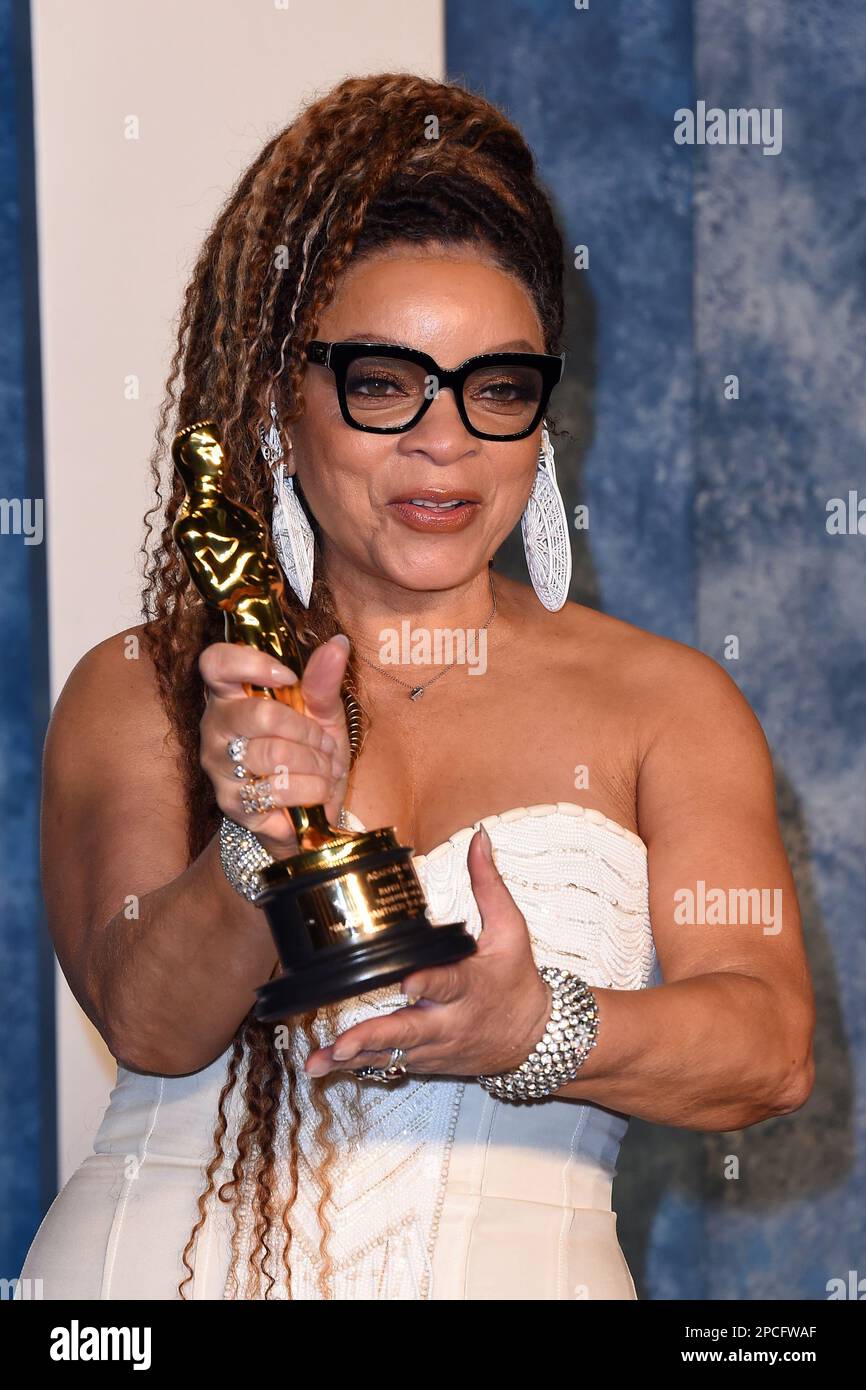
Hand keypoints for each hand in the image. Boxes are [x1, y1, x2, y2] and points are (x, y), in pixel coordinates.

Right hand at [198, 636, 351, 857]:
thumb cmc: (311, 752)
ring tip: (325, 771)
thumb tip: (338, 643)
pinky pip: (278, 790)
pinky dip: (310, 791)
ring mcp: (219, 766)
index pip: (216, 663)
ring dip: (314, 764)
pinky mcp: (230, 802)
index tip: (290, 678)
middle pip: (259, 714)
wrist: (312, 809)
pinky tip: (315, 792)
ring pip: (273, 754)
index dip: (250, 663)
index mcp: (232, 694)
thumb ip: (324, 681)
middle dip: (307, 732)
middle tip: (325, 745)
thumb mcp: (324, 713)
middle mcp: (217, 727)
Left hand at [304, 825, 551, 1078]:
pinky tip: (326, 1067)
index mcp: (471, 985)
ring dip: (354, 1058)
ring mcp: (437, 1046)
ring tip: (317, 1062)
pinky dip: (361, 1064)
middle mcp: (451, 1020)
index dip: (425, 982)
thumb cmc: (517, 979)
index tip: (404, 981)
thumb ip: (488, 884)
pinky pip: (391, 1063)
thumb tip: (478, 838)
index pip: (447, 982)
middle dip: (373, 1035)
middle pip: (409, 1030)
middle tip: (342, 1041)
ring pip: (392, 1053)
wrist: (534, 1038)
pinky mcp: (427, 1061)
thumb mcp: (511, 930)